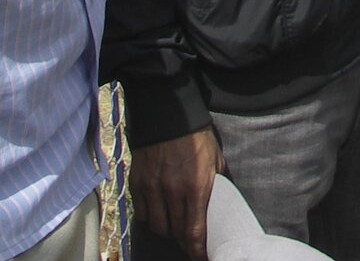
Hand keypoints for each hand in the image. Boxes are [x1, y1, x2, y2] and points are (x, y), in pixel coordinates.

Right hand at [130, 126, 220, 260]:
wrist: (169, 113)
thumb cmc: (196, 136)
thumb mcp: (215, 159)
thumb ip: (217, 182)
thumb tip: (222, 200)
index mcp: (196, 187)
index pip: (194, 231)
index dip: (197, 249)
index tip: (201, 256)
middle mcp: (172, 191)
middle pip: (175, 232)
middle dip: (183, 242)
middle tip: (189, 244)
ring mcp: (152, 187)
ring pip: (157, 226)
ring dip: (167, 230)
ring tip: (173, 228)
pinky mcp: (137, 182)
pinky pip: (142, 212)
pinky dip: (151, 218)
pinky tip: (159, 214)